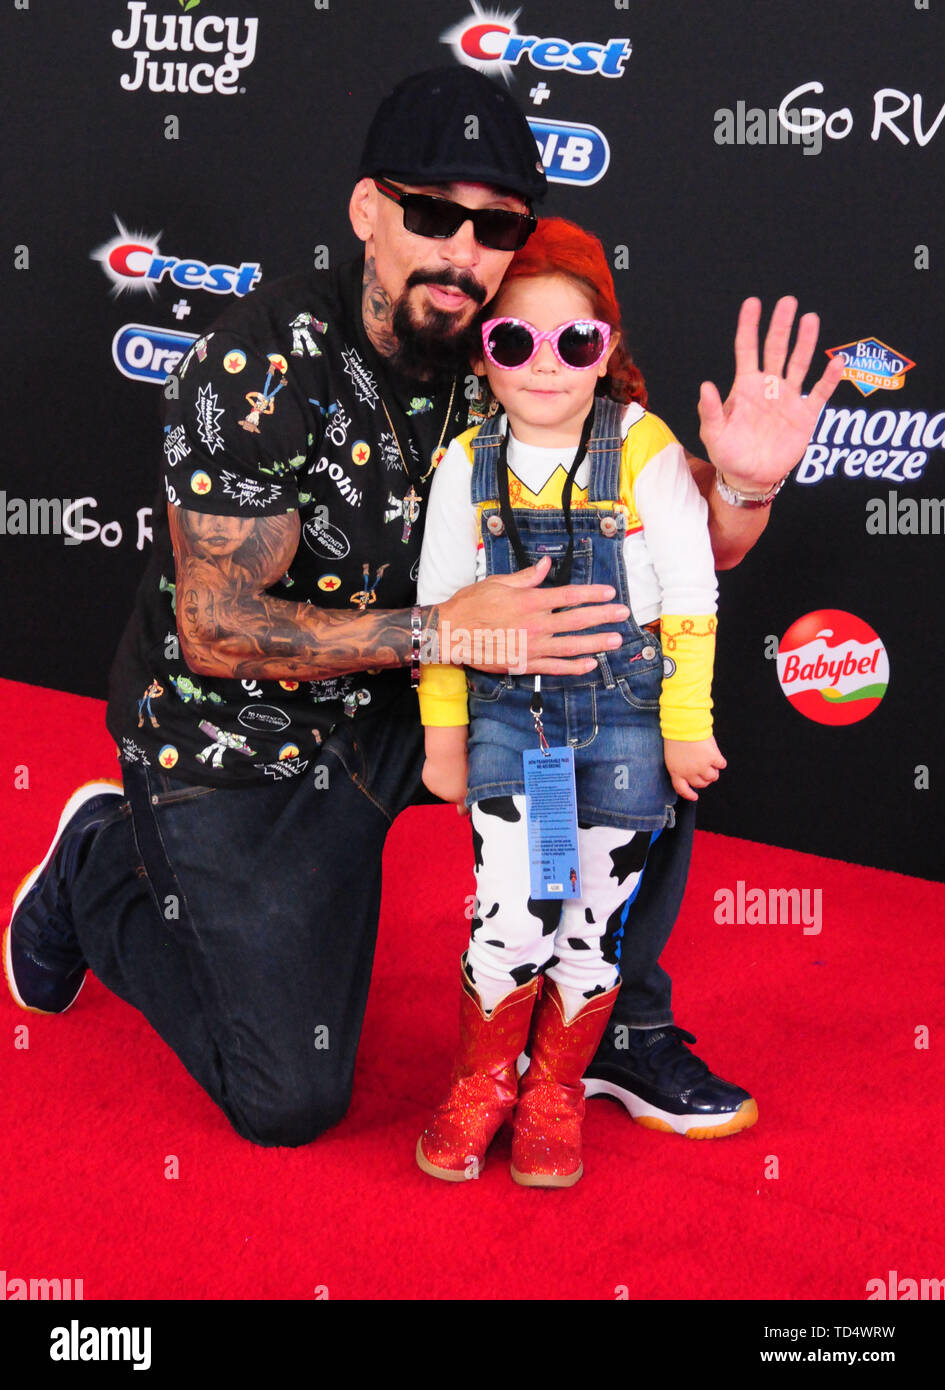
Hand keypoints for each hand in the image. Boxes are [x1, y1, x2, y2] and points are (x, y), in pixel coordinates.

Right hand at [441, 556, 628, 675]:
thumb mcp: (497, 583)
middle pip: (577, 620)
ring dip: (596, 643)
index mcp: (530, 601)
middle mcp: (535, 624)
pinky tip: (590, 664)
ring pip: (572, 646)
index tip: (610, 593)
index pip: (569, 596)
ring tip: (616, 640)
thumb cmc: (471, 604)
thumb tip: (546, 564)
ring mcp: (532, 646)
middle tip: (623, 614)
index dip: (592, 594)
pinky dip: (574, 667)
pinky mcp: (524, 664)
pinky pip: (555, 667)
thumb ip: (526, 577)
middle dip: (603, 616)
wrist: (449, 632)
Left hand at [664, 735, 726, 801]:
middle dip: (705, 779)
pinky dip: (720, 761)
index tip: (694, 797)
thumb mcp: (672, 756)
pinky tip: (716, 756)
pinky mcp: (713, 758)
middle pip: (701, 784)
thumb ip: (680, 767)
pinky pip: (721, 765)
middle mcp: (690, 772)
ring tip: (711, 763)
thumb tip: (690, 773)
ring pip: (713, 777)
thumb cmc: (676, 736)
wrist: (684, 725)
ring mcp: (702, 766)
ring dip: (713, 771)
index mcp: (676, 771)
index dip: (689, 794)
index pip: (682, 789)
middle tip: (706, 771)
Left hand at [698, 297, 844, 493]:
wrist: (750, 477)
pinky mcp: (805, 415)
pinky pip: (820, 393)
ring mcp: (788, 398)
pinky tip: (836, 362)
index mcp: (745, 386)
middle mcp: (769, 386)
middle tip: (788, 302)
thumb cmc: (728, 453)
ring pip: (799, 363)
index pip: (747, 348)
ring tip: (810, 319)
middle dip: (781, 326)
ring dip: (805, 342)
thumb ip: (711, 411)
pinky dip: (829, 379)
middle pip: (776, 348)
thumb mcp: (714, 434)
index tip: (753, 303)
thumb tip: (706, 386)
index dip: (749, 326)